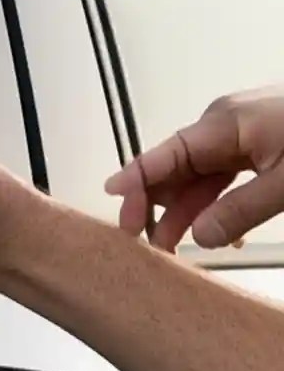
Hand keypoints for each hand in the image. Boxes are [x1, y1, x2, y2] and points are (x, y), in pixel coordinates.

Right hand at [105, 85, 283, 251]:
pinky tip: (224, 229)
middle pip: (178, 168)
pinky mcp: (259, 141)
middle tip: (151, 245)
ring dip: (189, 209)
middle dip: (162, 206)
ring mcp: (243, 131)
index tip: (110, 196)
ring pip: (201, 175)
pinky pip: (225, 174)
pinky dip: (218, 201)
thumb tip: (198, 236)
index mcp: (223, 124)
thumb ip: (242, 209)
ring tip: (178, 247)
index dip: (137, 178)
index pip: (167, 154)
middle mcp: (224, 124)